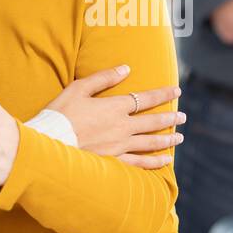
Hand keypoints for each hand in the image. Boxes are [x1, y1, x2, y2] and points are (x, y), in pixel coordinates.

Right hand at [46, 65, 184, 168]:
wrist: (48, 142)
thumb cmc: (60, 113)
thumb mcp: (79, 88)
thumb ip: (104, 78)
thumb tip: (126, 69)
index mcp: (115, 107)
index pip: (145, 98)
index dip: (163, 94)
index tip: (177, 91)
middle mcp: (122, 127)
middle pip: (153, 122)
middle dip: (170, 118)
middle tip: (184, 117)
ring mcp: (119, 147)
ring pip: (150, 143)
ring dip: (168, 139)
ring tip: (180, 137)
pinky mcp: (113, 162)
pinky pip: (139, 163)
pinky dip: (154, 162)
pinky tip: (166, 161)